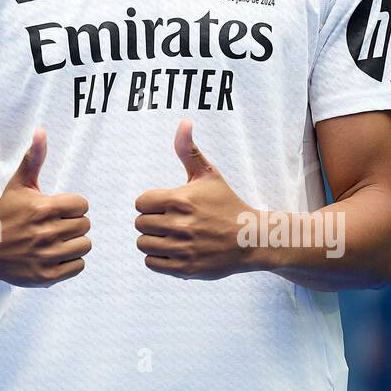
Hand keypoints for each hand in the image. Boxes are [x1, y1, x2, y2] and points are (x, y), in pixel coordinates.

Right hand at [0, 129, 90, 287]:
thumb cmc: (5, 214)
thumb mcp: (18, 184)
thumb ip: (34, 158)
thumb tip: (41, 131)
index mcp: (43, 208)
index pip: (82, 204)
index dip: (71, 205)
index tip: (57, 209)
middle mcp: (46, 233)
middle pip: (85, 225)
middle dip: (72, 223)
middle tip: (55, 225)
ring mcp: (46, 256)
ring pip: (84, 245)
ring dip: (73, 242)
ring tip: (56, 240)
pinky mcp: (47, 276)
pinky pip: (79, 266)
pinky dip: (71, 261)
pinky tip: (55, 255)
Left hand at [135, 119, 260, 279]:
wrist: (250, 238)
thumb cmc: (225, 203)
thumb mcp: (208, 175)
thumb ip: (189, 150)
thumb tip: (184, 121)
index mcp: (180, 199)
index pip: (140, 203)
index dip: (150, 204)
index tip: (165, 206)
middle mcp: (180, 225)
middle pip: (140, 224)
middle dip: (151, 222)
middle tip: (170, 222)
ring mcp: (183, 248)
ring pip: (143, 244)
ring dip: (153, 240)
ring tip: (170, 236)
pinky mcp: (185, 268)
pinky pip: (151, 263)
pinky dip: (158, 258)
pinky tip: (173, 250)